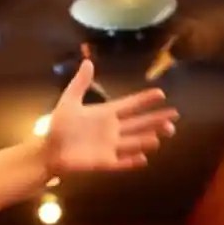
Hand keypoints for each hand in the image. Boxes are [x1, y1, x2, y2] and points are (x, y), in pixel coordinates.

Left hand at [42, 59, 178, 173]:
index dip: (144, 100)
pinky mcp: (103, 162)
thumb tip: (87, 61)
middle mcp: (112, 130)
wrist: (49, 149)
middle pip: (139, 124)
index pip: (130, 105)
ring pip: (134, 142)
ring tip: (163, 134)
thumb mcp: (69, 101)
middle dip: (156, 119)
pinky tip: (144, 159)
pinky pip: (120, 162)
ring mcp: (109, 146)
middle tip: (174, 116)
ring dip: (148, 138)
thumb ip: (80, 83)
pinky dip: (131, 161)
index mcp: (105, 113)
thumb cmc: (59, 126)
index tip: (161, 94)